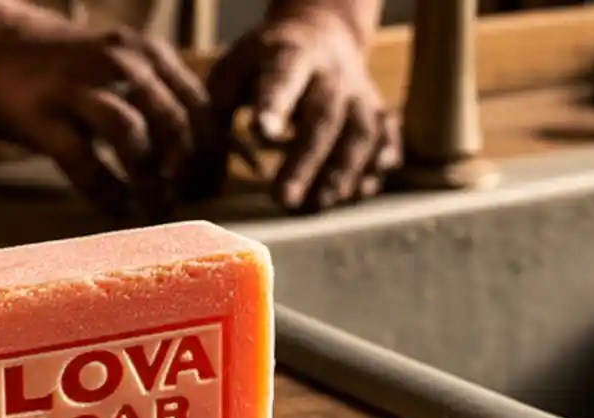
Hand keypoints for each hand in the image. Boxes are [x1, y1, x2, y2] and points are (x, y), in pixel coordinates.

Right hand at [0, 7, 212, 217]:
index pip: (201, 105)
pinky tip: (116, 209)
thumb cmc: (56, 64)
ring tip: (157, 209)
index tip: (212, 184)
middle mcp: (120, 63)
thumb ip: (153, 95)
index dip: (213, 152)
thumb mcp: (116, 63)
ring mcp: (79, 88)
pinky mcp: (43, 116)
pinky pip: (85, 163)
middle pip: (176, 123)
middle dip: (189, 171)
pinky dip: (107, 192)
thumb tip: (192, 152)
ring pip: (135, 138)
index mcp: (147, 53)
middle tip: (189, 201)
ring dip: (152, 182)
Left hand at [203, 8, 400, 212]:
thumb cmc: (267, 63)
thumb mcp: (236, 66)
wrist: (323, 35)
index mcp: (291, 56)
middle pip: (322, 119)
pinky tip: (360, 192)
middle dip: (305, 162)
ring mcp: (359, 95)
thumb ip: (219, 102)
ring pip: (359, 134)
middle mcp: (331, 75)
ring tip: (318, 206)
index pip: (283, 78)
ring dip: (341, 174)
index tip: (260, 131)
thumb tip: (208, 146)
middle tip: (284, 200)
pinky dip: (376, 167)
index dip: (274, 104)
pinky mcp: (378, 113)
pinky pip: (385, 140)